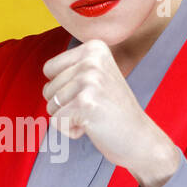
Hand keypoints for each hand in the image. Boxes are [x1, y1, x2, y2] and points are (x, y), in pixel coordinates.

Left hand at [42, 38, 179, 186]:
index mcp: (94, 48)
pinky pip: (56, 121)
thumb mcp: (97, 77)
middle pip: (48, 88)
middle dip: (65, 105)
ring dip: (69, 118)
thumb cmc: (114, 111)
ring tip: (94, 116)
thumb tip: (46, 68)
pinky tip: (92, 126)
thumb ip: (73, 68)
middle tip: (95, 108)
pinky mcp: (85, 103)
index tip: (90, 94)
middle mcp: (92, 59)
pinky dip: (70, 130)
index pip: (49, 69)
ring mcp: (89, 80)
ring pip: (50, 105)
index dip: (63, 88)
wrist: (140, 138)